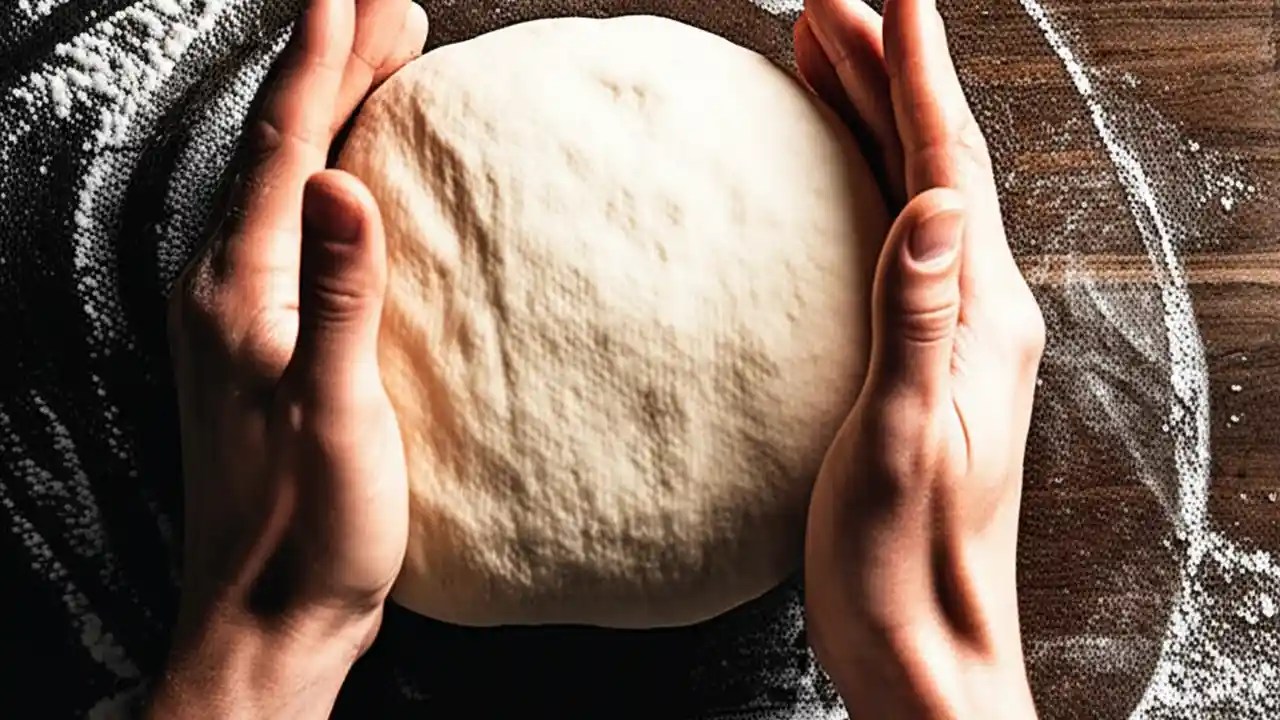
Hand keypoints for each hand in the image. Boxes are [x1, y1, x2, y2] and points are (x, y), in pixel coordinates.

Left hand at [149, 1, 427, 716]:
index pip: (284, 152)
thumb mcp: (336, 414)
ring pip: (286, 189)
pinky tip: (359, 185)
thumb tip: (344, 182)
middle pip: (281, 154)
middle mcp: (225, 293)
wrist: (268, 621)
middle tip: (387, 13)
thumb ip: (337, 299)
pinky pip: (296, 235)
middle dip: (329, 73)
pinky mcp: (267, 350)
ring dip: (329, 120)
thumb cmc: (306, 531)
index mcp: (237, 295)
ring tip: (376, 70)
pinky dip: (329, 183)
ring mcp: (243, 322)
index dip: (319, 66)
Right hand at [796, 1, 1044, 717]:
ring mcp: (952, 335)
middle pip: (931, 163)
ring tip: (822, 62)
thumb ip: (918, 320)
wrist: (925, 646)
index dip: (918, 72)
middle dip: (882, 75)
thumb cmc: (904, 559)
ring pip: (912, 196)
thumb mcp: (900, 439)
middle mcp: (978, 312)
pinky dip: (867, 188)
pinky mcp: (921, 361)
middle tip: (824, 10)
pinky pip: (896, 245)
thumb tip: (931, 202)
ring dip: (872, 121)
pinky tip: (838, 177)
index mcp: (981, 316)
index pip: (949, 164)